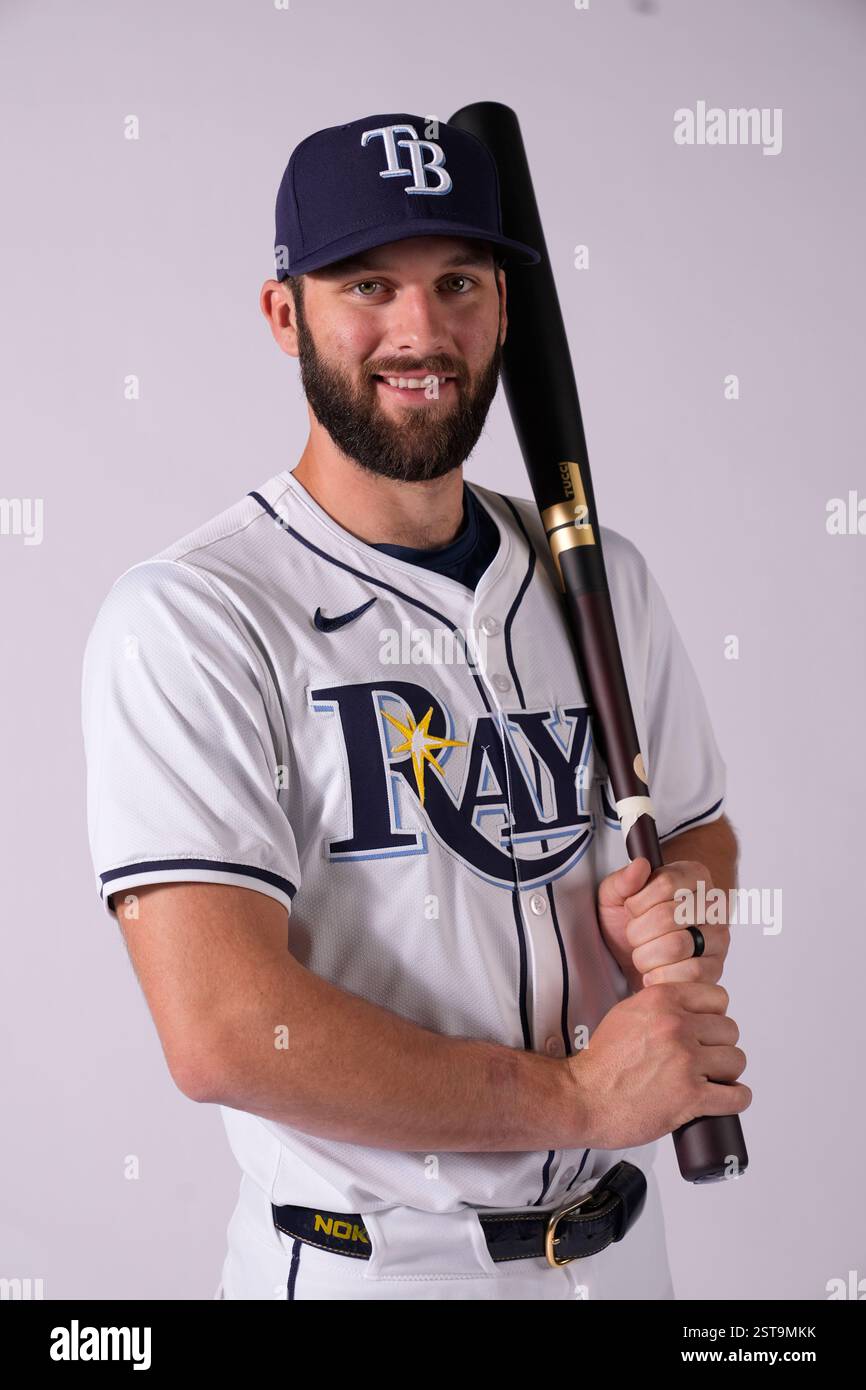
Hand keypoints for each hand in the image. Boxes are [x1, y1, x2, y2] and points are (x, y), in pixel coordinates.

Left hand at [596, 857, 730, 991]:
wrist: (629, 957)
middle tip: (635, 936)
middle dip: (638, 932)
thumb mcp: (613, 896)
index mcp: (693, 876)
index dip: (638, 902)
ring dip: (647, 956)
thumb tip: (640, 865)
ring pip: (677, 946)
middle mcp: (712, 904)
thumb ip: (623, 880)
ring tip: (644, 953)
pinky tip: (654, 971)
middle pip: (668, 916)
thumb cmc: (627, 922)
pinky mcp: (716, 968)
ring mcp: (718, 937)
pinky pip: (688, 973)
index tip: (631, 910)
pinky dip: (661, 976)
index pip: (666, 884)